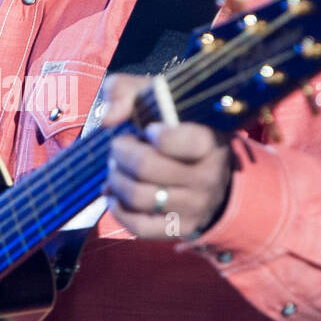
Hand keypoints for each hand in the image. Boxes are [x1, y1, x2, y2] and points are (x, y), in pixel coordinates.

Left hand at [99, 72, 233, 239]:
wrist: (212, 170)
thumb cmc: (180, 128)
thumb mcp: (162, 99)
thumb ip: (128, 91)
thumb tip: (108, 117)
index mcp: (210, 141)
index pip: (182, 140)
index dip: (154, 134)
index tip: (147, 128)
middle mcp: (208, 176)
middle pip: (146, 168)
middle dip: (121, 153)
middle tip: (119, 146)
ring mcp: (196, 206)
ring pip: (139, 197)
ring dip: (116, 180)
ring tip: (116, 168)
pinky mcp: (182, 229)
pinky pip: (139, 227)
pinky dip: (118, 210)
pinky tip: (115, 194)